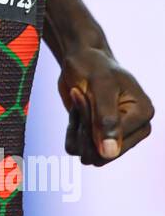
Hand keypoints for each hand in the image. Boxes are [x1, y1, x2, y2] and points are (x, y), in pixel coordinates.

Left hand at [58, 47, 153, 165]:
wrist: (81, 59)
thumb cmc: (94, 66)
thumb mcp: (100, 86)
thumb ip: (106, 119)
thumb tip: (110, 153)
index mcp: (143, 115)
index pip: (115, 145)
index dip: (91, 124)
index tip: (84, 94)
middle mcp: (135, 130)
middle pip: (102, 155)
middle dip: (84, 128)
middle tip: (80, 97)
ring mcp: (118, 136)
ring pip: (88, 154)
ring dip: (76, 129)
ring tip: (80, 101)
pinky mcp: (100, 138)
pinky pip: (77, 149)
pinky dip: (72, 130)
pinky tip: (77, 110)